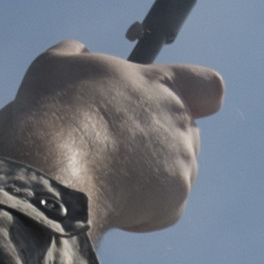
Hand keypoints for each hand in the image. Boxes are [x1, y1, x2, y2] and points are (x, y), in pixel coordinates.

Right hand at [0, 40, 225, 236]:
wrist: (54, 169)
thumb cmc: (55, 112)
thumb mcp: (57, 65)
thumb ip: (78, 55)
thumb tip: (80, 53)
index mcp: (162, 85)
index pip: (208, 86)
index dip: (199, 97)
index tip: (180, 105)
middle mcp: (180, 123)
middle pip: (188, 133)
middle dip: (161, 140)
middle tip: (119, 146)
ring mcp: (181, 164)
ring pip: (177, 171)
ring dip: (152, 175)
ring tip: (107, 174)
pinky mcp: (174, 203)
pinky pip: (165, 209)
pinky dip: (144, 210)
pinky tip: (111, 199)